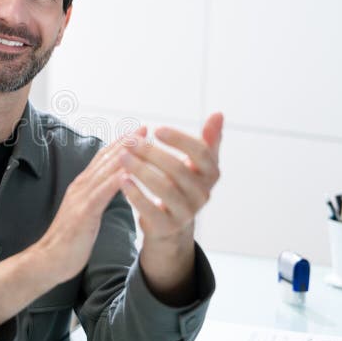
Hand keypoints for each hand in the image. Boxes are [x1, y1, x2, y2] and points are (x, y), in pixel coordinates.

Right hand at [33, 130, 145, 284]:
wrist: (48, 260)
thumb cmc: (69, 241)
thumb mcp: (84, 213)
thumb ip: (95, 199)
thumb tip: (110, 190)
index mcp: (81, 187)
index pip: (102, 160)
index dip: (120, 144)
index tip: (137, 132)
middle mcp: (80, 187)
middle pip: (105, 160)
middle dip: (125, 143)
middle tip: (143, 128)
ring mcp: (80, 199)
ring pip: (104, 172)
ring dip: (123, 156)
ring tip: (140, 142)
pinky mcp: (83, 213)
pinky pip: (102, 194)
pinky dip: (116, 181)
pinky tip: (129, 172)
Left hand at [117, 113, 222, 304]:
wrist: (172, 221)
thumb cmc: (183, 183)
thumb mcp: (198, 163)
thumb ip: (208, 139)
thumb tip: (219, 113)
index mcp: (211, 174)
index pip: (200, 152)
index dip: (180, 139)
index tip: (157, 129)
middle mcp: (203, 194)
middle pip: (178, 169)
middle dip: (152, 153)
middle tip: (130, 142)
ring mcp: (187, 212)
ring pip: (164, 188)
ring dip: (141, 170)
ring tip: (122, 157)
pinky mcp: (168, 226)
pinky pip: (151, 210)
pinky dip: (135, 194)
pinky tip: (122, 179)